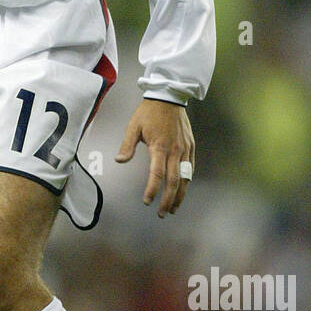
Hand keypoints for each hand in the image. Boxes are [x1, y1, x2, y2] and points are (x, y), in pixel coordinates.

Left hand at [115, 98, 195, 216]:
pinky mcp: (190, 146)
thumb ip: (127, 146)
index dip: (152, 190)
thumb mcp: (133, 126)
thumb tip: (119, 161)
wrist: (169, 97)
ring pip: (185, 178)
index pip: (157, 174)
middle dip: (168, 200)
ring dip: (180, 195)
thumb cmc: (148, 112)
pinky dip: (187, 182)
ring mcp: (185, 149)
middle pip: (174, 182)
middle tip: (161, 213)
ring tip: (173, 208)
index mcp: (159, 146)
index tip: (147, 202)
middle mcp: (174, 150)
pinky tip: (183, 190)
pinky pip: (190, 168)